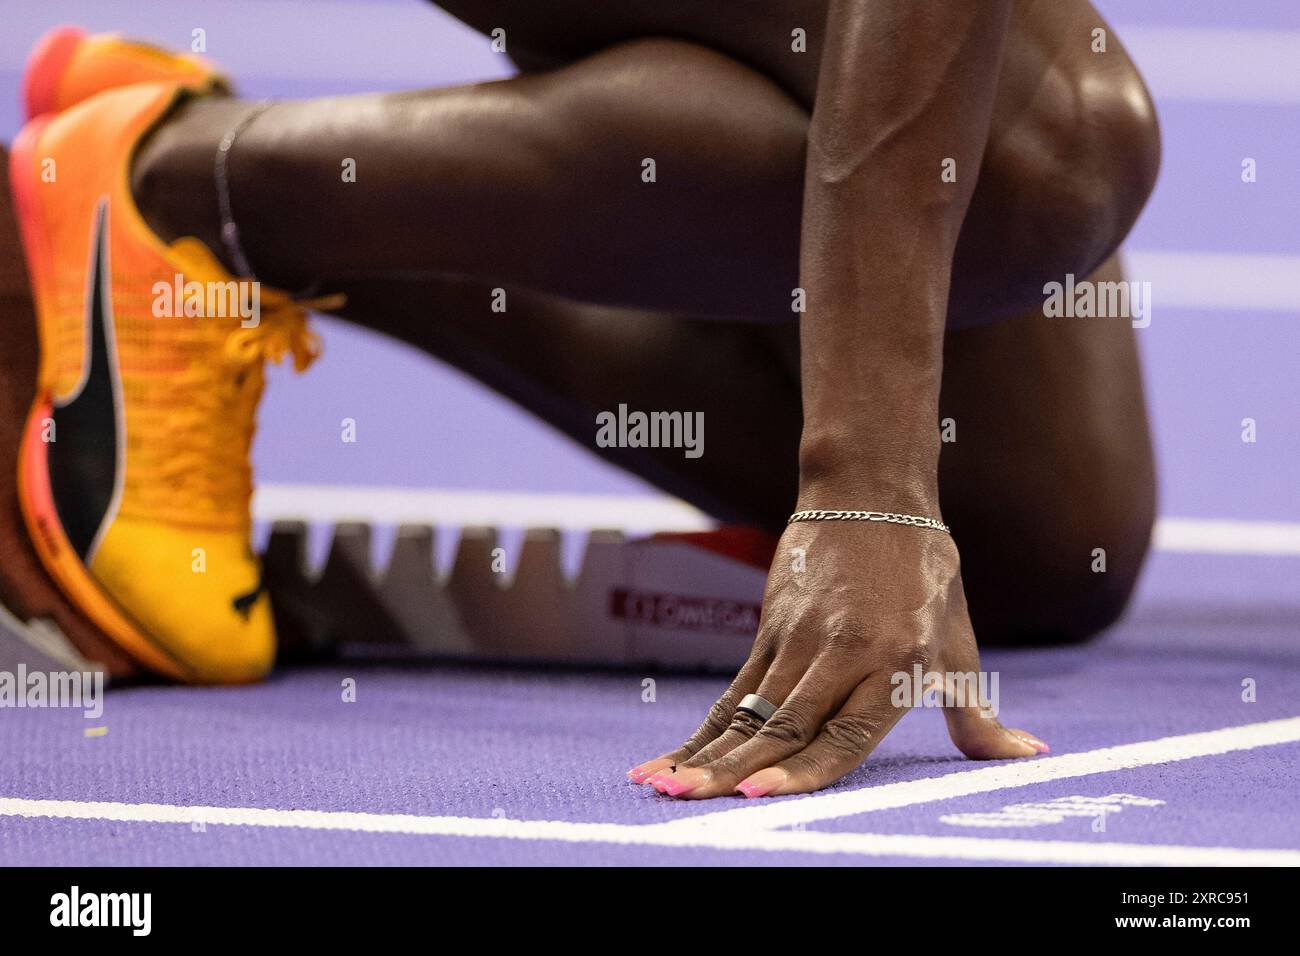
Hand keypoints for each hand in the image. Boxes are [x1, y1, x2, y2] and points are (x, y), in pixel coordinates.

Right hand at [628, 519, 1047, 797]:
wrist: (872, 493)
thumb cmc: (926, 578)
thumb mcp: (957, 645)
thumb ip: (978, 714)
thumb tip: (1031, 758)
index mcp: (896, 663)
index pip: (844, 733)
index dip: (800, 769)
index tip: (758, 796)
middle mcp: (844, 653)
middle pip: (782, 725)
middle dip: (732, 769)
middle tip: (687, 802)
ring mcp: (800, 639)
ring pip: (749, 710)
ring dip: (704, 753)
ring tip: (664, 787)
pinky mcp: (771, 628)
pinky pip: (733, 690)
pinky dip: (701, 729)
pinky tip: (668, 756)